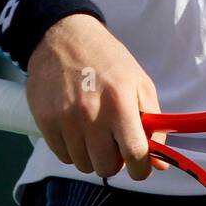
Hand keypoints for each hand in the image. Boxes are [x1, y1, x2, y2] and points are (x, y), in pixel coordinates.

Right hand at [25, 15, 168, 180]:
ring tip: (94, 130)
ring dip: (92, 155)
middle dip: (115, 161)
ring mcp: (65, 120)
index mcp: (120, 103)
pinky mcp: (45, 122)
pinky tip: (76, 127)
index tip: (140, 166)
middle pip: (106, 168)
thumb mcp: (139, 81)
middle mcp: (91, 115)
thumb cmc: (106, 59)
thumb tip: (160, 164)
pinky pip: (63, 156)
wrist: (63, 37)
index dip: (141, 169)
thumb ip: (153, 122)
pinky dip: (72, 149)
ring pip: (83, 165)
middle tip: (114, 142)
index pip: (135, 155)